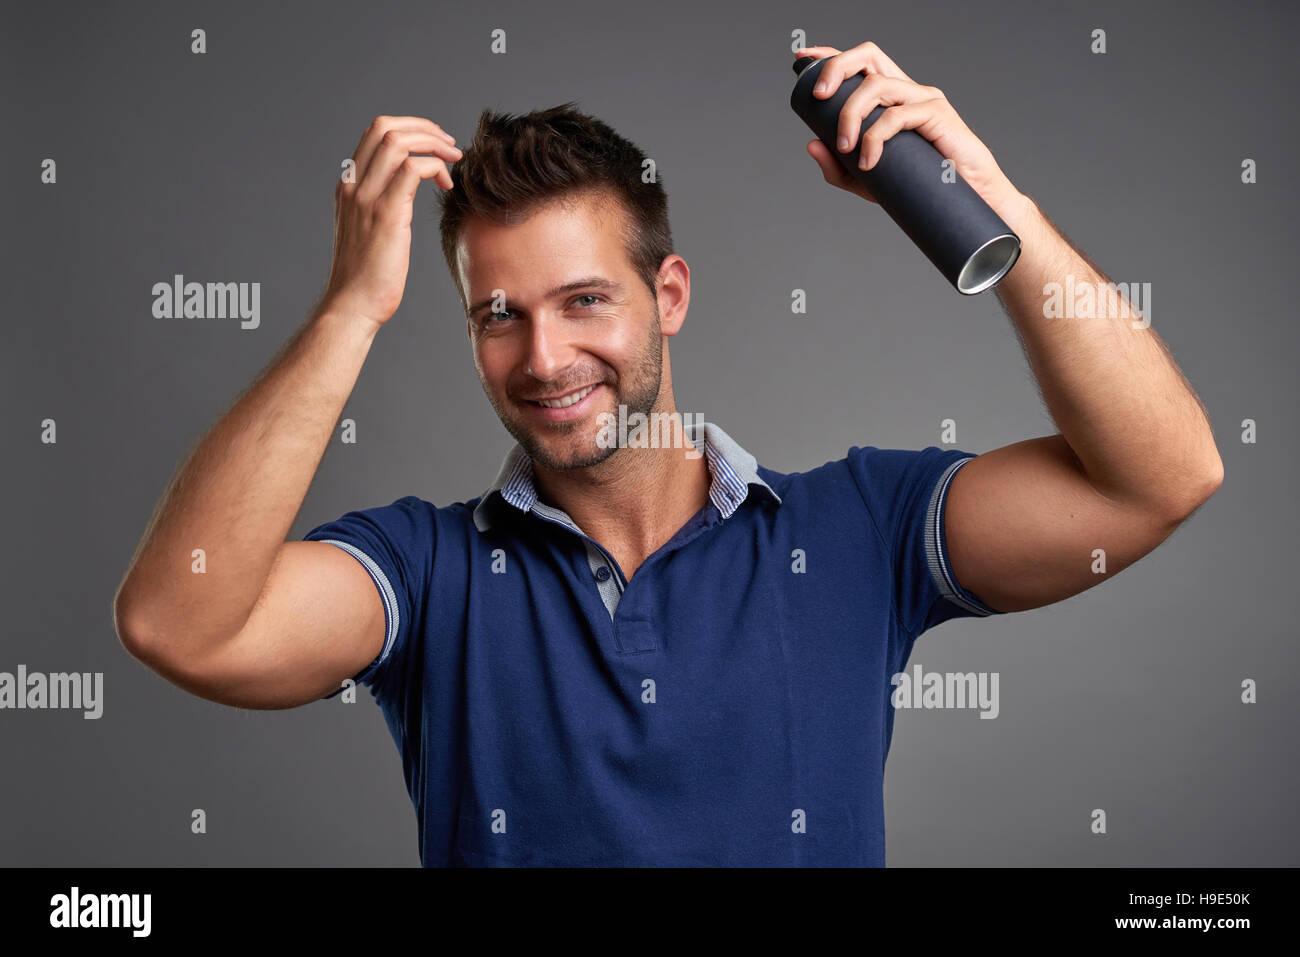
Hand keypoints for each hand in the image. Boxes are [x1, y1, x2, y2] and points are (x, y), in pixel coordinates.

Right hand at [318, 115, 461, 329]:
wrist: (352, 306)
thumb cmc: (366, 277)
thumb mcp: (367, 231)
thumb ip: (379, 205)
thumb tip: (403, 194)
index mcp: (348, 186)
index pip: (374, 134)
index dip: (409, 129)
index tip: (434, 145)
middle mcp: (353, 185)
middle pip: (385, 127)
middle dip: (424, 128)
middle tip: (450, 146)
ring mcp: (367, 198)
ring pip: (398, 141)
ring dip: (433, 144)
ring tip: (454, 161)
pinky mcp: (386, 214)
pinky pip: (413, 169)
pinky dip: (435, 167)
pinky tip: (447, 185)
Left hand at [794, 41, 1023, 219]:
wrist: (966, 200)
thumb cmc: (919, 186)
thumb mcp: (868, 182)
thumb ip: (839, 167)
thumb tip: (811, 144)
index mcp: (890, 98)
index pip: (860, 64)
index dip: (832, 56)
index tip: (804, 59)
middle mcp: (906, 91)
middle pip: (869, 56)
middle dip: (837, 67)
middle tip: (818, 97)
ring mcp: (923, 99)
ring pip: (876, 85)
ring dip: (850, 113)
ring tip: (845, 148)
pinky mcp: (936, 114)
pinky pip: (896, 115)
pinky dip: (875, 137)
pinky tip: (868, 162)